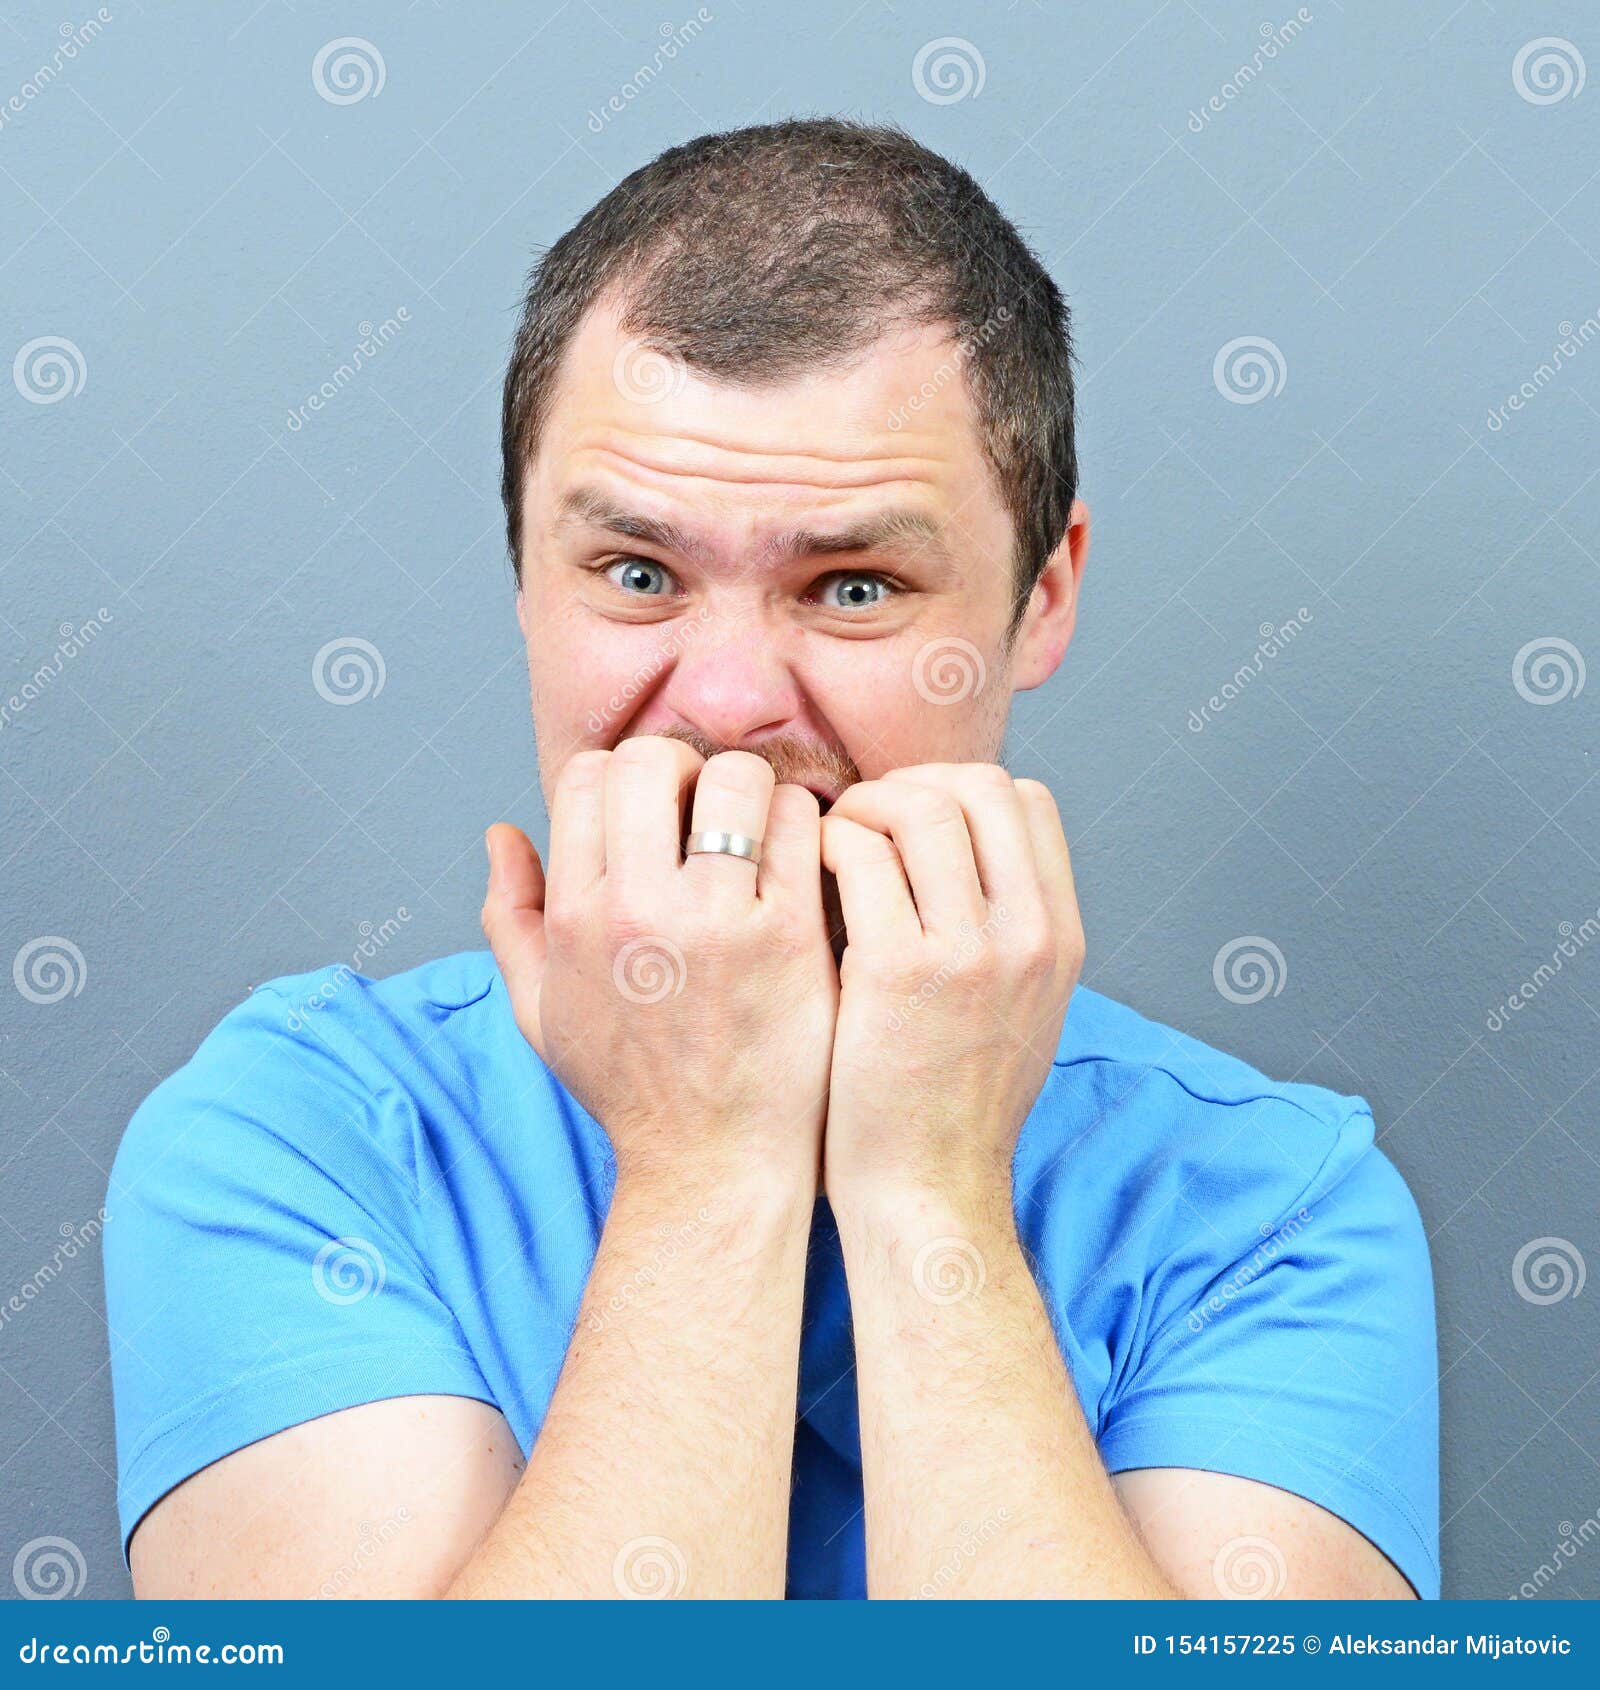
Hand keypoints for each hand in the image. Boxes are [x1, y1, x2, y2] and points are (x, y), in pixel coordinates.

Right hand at [481, 737, 837, 1195]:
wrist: (714, 1162)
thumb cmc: (631, 1087)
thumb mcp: (541, 1011)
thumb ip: (510, 917)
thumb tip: (501, 833)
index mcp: (576, 916)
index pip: (590, 774)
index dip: (626, 775)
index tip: (657, 809)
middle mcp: (638, 909)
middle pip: (656, 758)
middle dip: (686, 766)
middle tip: (709, 807)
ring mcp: (717, 921)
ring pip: (738, 779)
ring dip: (751, 790)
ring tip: (759, 829)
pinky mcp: (789, 937)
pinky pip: (800, 826)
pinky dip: (803, 825)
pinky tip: (801, 860)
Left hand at [819, 765, 1083, 1213]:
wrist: (927, 1192)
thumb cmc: (951, 1103)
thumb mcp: (1019, 1008)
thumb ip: (1004, 929)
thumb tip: (960, 849)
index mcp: (1059, 938)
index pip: (1027, 802)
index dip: (960, 791)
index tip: (911, 821)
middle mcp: (1027, 935)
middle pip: (979, 787)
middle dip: (910, 784)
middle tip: (864, 819)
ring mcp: (969, 952)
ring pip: (920, 806)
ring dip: (863, 807)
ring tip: (834, 843)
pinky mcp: (898, 972)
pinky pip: (861, 854)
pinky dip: (830, 844)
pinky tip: (810, 876)